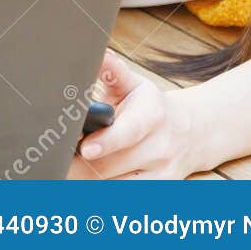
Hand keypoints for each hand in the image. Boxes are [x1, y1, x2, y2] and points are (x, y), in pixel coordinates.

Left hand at [68, 50, 201, 178]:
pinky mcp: (159, 190)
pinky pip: (124, 195)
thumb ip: (113, 71)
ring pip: (114, 183)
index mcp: (152, 114)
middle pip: (113, 163)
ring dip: (87, 177)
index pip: (128, 132)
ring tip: (68, 165)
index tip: (85, 148)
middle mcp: (160, 146)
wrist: (192, 131)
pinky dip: (103, 188)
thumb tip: (98, 54)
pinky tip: (88, 179)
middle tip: (59, 154)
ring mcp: (161, 172)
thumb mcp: (134, 84)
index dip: (106, 142)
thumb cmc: (150, 106)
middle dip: (82, 161)